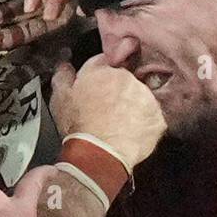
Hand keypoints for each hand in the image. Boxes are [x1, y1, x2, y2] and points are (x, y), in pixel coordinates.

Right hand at [49, 54, 165, 171]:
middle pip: (125, 79)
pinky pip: (152, 117)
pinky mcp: (157, 117)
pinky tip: (129, 133)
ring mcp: (145, 98)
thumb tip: (65, 68)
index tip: (97, 87)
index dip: (99, 76)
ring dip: (132, 106)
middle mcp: (127, 79)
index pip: (104, 62)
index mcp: (103, 70)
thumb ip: (62, 76)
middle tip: (106, 110)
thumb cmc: (79, 127)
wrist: (98, 154)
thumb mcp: (59, 98)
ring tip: (118, 124)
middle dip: (118, 91)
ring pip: (141, 97)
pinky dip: (144, 124)